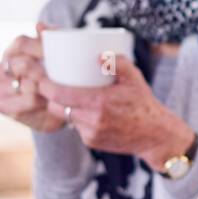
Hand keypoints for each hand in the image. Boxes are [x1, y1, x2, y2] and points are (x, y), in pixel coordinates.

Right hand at [0, 22, 64, 132]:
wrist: (57, 105)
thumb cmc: (57, 75)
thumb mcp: (60, 55)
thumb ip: (53, 37)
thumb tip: (39, 25)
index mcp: (13, 51)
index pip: (21, 43)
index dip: (38, 47)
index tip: (56, 55)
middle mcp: (1, 68)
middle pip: (17, 64)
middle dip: (39, 71)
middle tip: (55, 76)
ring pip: (20, 86)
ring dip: (40, 89)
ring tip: (55, 91)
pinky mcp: (2, 106)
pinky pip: (18, 104)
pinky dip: (36, 104)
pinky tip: (48, 103)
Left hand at [37, 53, 192, 166]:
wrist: (155, 135)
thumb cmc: (144, 104)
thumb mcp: (135, 78)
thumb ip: (118, 63)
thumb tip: (99, 55)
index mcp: (99, 102)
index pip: (59, 94)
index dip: (46, 86)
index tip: (42, 77)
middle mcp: (92, 120)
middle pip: (55, 107)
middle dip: (49, 96)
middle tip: (51, 84)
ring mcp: (90, 134)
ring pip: (65, 117)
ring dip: (64, 107)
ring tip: (68, 96)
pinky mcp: (92, 142)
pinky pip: (76, 127)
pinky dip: (78, 118)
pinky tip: (87, 111)